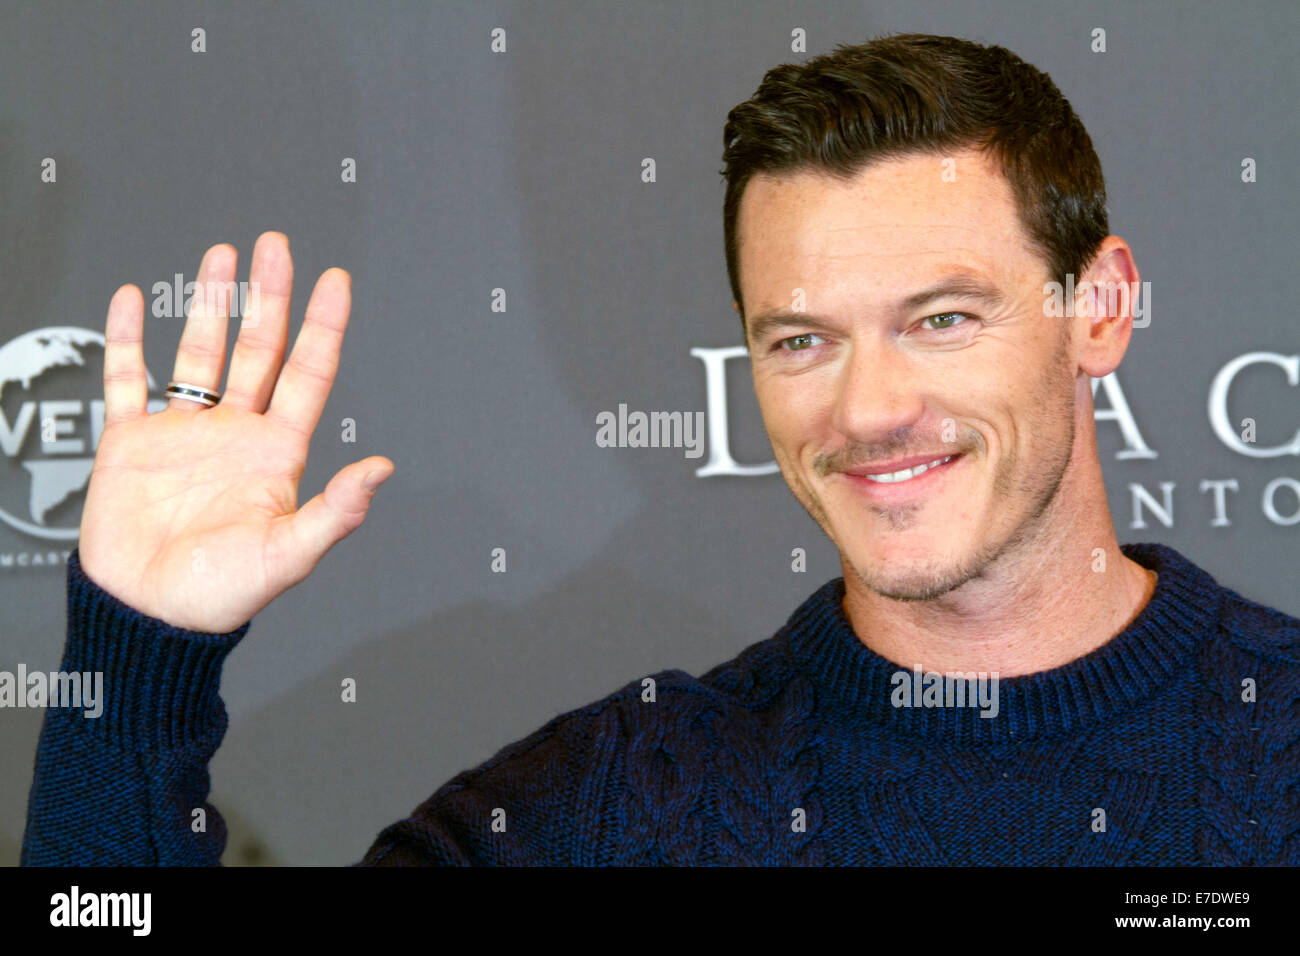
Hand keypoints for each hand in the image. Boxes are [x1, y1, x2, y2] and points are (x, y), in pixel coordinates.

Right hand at [77, 232, 393, 631]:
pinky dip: (126, 339)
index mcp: (275, 453)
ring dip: (209, 303)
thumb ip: (335, 511)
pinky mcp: (133, 443)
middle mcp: (235, 434)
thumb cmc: (219, 596)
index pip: (307, 373)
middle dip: (268, 296)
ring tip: (221, 255)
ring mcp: (184, 433)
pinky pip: (127, 379)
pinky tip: (132, 301)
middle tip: (276, 247)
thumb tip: (383, 469)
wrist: (147, 616)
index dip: (323, 326)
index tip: (335, 280)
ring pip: (198, 352)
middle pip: (257, 348)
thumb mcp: (289, 555)